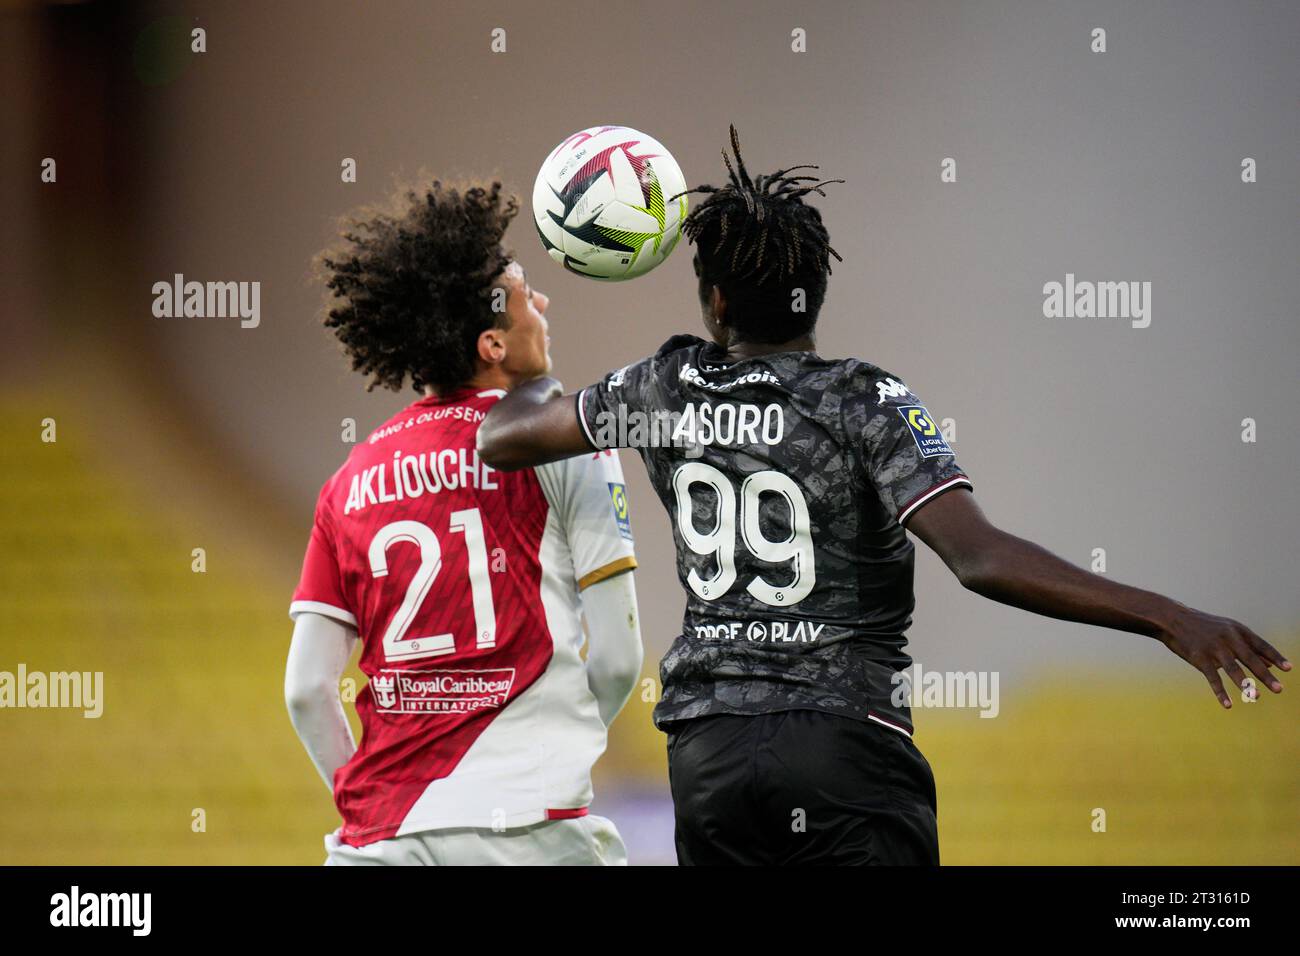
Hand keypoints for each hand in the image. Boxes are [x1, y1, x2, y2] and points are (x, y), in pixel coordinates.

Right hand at [1154, 606, 1290, 707]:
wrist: (1172, 619)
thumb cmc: (1203, 626)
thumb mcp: (1228, 631)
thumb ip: (1249, 646)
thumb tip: (1272, 663)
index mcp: (1237, 630)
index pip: (1260, 645)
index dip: (1275, 657)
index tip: (1288, 668)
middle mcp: (1228, 638)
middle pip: (1250, 659)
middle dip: (1265, 675)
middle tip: (1279, 689)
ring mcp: (1213, 648)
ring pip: (1233, 668)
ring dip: (1245, 684)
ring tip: (1256, 696)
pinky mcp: (1199, 657)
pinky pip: (1212, 678)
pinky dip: (1220, 692)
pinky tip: (1228, 705)